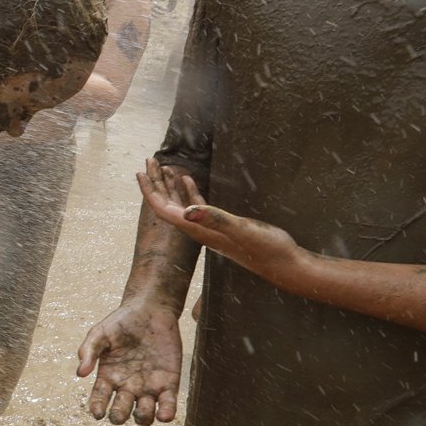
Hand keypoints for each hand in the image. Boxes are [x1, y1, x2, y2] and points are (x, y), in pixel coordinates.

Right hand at [76, 300, 183, 425]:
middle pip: (122, 410)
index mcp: (108, 377)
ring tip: (141, 415)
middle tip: (119, 414)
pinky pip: (168, 403)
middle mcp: (128, 386)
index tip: (98, 413)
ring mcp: (149, 386)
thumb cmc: (121, 321)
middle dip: (119, 415)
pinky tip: (164, 415)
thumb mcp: (100, 333)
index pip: (100, 398)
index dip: (97, 408)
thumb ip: (89, 350)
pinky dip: (166, 413)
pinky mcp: (169, 382)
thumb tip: (80, 373)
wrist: (151, 309)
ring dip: (143, 419)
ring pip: (145, 413)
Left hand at [136, 158, 301, 284]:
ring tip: (161, 167)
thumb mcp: (241, 230)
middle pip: (167, 205)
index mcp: (198, 231)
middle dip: (156, 183)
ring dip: (170, 186)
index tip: (140, 171)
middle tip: (148, 160)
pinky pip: (197, 206)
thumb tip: (187, 212)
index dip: (149, 191)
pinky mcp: (221, 226)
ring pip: (180, 204)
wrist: (285, 265)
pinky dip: (189, 191)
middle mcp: (199, 230)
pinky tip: (188, 179)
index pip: (164, 210)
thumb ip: (215, 219)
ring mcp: (209, 229)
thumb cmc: (266, 249)